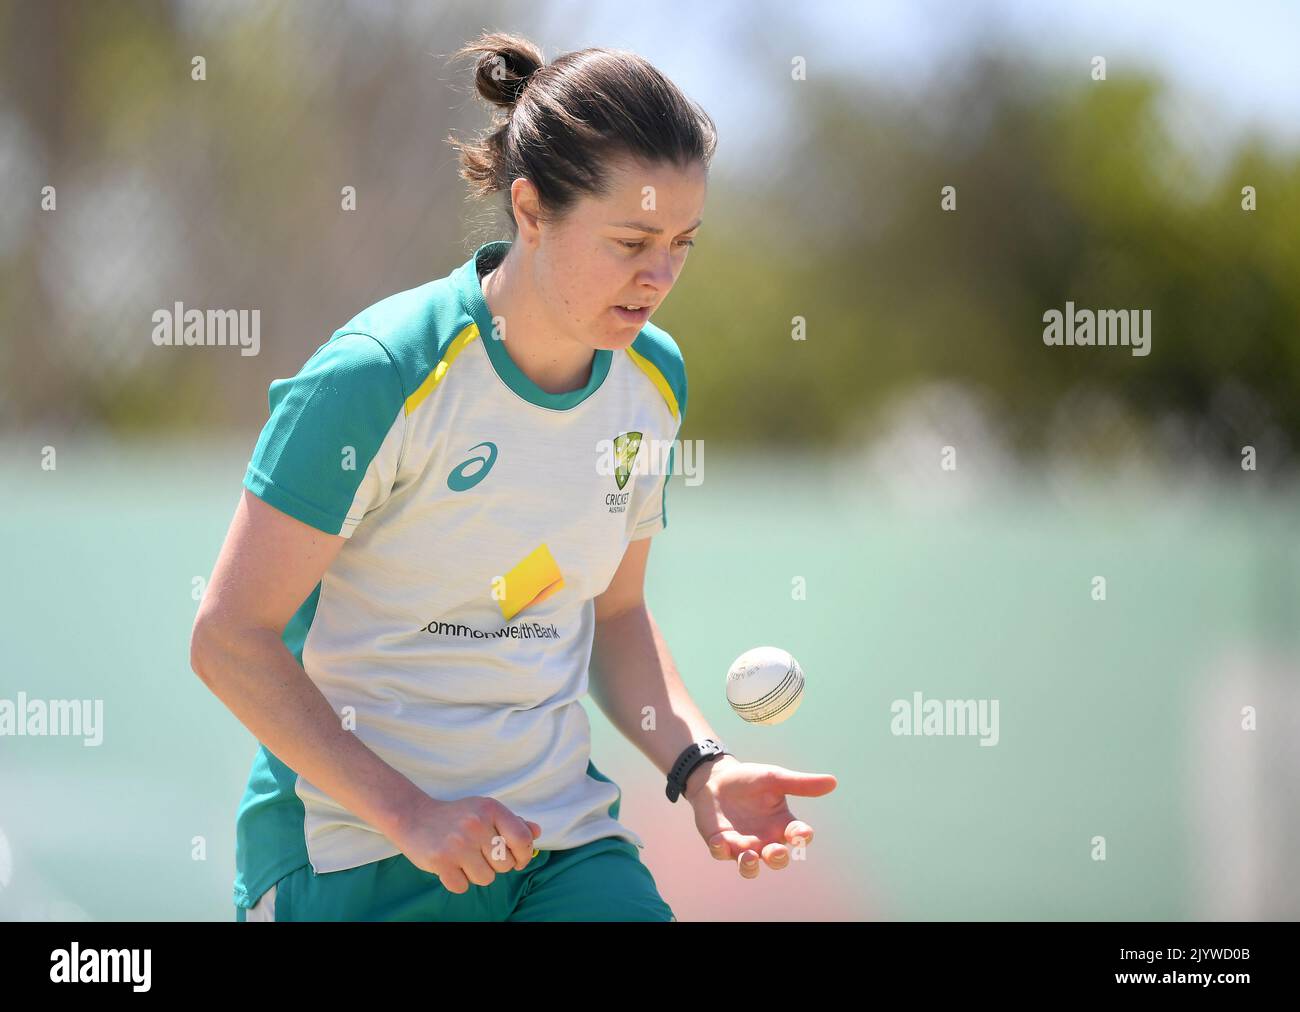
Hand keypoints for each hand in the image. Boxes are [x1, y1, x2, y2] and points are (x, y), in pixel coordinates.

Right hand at [387, 792, 541, 893]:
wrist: (414, 816)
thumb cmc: (457, 816)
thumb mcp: (485, 811)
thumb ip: (512, 822)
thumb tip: (536, 832)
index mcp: (491, 808)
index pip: (523, 839)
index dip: (524, 855)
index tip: (516, 859)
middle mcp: (476, 824)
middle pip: (505, 864)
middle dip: (496, 865)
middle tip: (480, 854)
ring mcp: (458, 844)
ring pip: (486, 878)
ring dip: (477, 874)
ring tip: (464, 859)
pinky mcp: (440, 861)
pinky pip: (463, 887)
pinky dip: (458, 881)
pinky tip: (451, 866)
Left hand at [685, 756, 836, 877]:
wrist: (717, 779)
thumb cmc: (750, 780)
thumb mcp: (775, 778)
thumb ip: (800, 784)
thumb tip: (833, 782)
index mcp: (782, 824)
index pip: (798, 836)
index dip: (802, 837)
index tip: (802, 833)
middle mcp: (765, 839)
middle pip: (777, 859)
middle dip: (778, 859)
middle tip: (776, 852)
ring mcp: (742, 845)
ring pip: (750, 867)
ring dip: (750, 865)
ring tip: (749, 856)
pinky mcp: (720, 844)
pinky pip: (721, 853)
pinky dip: (720, 850)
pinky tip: (719, 840)